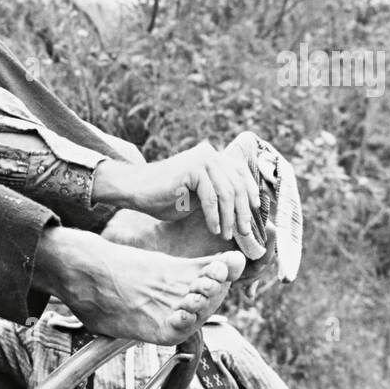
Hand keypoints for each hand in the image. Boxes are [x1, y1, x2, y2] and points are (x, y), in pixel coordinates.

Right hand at [97, 140, 261, 244]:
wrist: (135, 190)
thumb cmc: (164, 197)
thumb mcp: (198, 196)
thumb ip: (217, 197)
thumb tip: (241, 212)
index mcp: (213, 157)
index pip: (241, 174)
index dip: (251, 194)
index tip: (254, 213)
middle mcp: (210, 154)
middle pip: (237, 185)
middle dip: (243, 211)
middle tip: (244, 232)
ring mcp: (202, 158)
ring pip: (227, 192)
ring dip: (230, 217)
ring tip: (227, 235)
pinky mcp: (193, 168)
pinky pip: (211, 197)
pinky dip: (214, 216)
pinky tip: (214, 228)